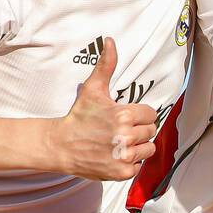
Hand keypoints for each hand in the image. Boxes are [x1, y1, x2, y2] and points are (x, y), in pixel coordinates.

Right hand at [50, 38, 157, 179]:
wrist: (61, 146)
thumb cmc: (79, 116)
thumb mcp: (93, 89)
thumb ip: (106, 65)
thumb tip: (111, 41)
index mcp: (124, 115)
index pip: (151, 114)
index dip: (140, 115)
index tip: (125, 117)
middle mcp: (126, 136)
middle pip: (151, 131)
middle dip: (138, 130)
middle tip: (119, 130)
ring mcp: (124, 155)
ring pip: (148, 149)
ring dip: (137, 146)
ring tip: (119, 142)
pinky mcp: (121, 171)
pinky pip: (139, 165)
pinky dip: (130, 162)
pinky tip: (115, 155)